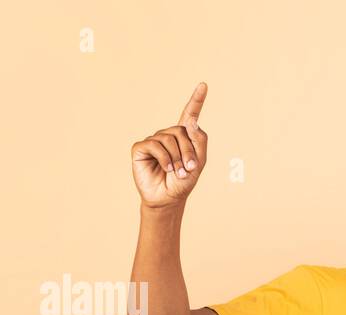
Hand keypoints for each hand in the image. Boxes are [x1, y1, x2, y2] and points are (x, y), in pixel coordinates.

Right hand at [132, 83, 209, 208]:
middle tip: (189, 168)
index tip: (204, 85)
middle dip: (188, 151)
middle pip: (181, 131)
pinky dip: (164, 158)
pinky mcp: (141, 148)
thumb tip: (191, 121)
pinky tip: (167, 168)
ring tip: (178, 172)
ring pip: (168, 138)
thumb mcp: (198, 163)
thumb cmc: (183, 182)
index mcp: (183, 137)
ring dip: (177, 157)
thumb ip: (199, 141)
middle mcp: (167, 135)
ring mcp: (153, 140)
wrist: (167, 199)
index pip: (189, 115)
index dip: (196, 100)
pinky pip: (154, 145)